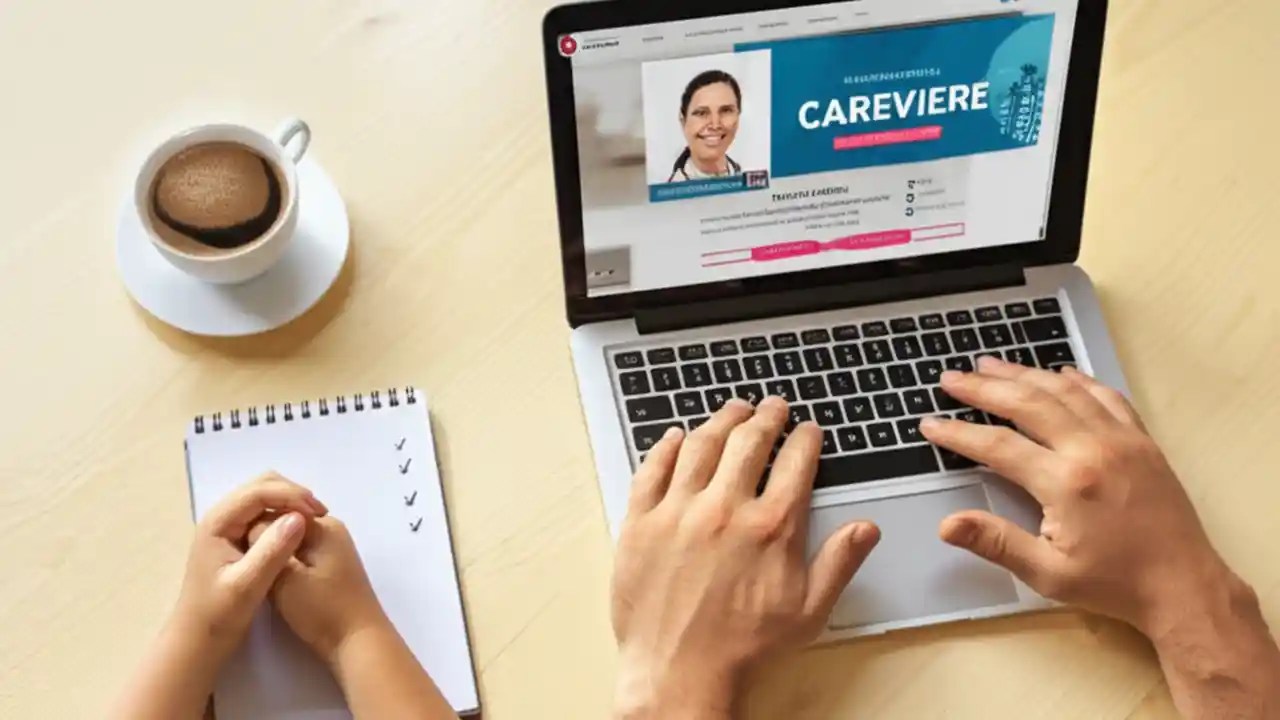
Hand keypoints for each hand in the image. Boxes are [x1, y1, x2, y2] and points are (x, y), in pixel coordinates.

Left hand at [107, 474, 325, 719]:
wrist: (197, 643)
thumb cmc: (218, 617)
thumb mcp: (247, 586)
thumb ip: (271, 551)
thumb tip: (298, 518)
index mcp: (218, 523)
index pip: (260, 491)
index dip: (292, 496)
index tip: (319, 513)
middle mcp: (221, 518)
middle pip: (262, 485)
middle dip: (293, 493)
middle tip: (319, 514)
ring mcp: (228, 527)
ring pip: (265, 498)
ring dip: (291, 502)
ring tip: (313, 522)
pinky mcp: (237, 539)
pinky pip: (265, 514)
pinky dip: (285, 515)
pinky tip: (299, 533)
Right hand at [251, 515, 388, 664]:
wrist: (356, 642)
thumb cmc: (322, 609)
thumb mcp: (286, 576)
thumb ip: (266, 545)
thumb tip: (250, 525)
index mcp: (323, 525)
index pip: (277, 510)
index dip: (253, 527)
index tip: (234, 547)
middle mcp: (330, 530)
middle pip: (284, 524)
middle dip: (263, 540)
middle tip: (242, 561)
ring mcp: (332, 548)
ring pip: (290, 541)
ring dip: (273, 553)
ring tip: (255, 572)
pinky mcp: (330, 567)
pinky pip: (300, 555)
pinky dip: (285, 563)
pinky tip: (273, 581)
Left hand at [612, 398, 880, 719]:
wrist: (679, 673)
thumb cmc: (744, 649)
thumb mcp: (809, 612)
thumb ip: (839, 563)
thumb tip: (865, 528)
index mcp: (771, 527)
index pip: (796, 462)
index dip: (806, 439)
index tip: (808, 430)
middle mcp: (724, 509)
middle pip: (749, 441)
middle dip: (766, 417)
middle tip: (772, 406)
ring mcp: (678, 512)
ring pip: (700, 445)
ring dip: (720, 420)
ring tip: (732, 410)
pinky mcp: (640, 523)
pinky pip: (651, 470)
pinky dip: (665, 447)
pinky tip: (675, 437)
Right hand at [920, 357, 1234, 635]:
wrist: (1183, 586)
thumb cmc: (1113, 584)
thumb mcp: (1047, 573)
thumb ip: (996, 542)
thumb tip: (947, 524)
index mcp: (1065, 483)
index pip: (997, 445)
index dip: (958, 433)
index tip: (930, 423)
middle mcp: (1092, 449)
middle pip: (1027, 403)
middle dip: (984, 387)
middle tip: (951, 378)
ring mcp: (1121, 439)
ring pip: (1064, 391)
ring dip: (1023, 373)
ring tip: (990, 364)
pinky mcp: (1142, 441)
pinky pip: (1106, 396)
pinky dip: (1078, 380)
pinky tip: (1059, 373)